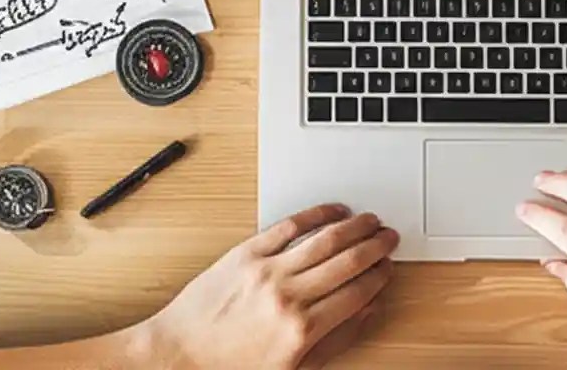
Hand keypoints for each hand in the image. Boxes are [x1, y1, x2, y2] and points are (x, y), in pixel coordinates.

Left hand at [138, 204, 398, 369]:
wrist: (179, 357)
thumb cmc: (231, 368)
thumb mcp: (293, 369)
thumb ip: (336, 340)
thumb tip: (366, 312)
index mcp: (303, 329)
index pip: (358, 292)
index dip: (379, 276)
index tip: (388, 267)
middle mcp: (289, 296)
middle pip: (348, 261)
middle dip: (376, 246)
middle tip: (388, 237)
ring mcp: (267, 271)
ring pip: (325, 239)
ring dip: (354, 227)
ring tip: (369, 221)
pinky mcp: (246, 253)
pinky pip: (290, 226)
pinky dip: (317, 214)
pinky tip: (333, 211)